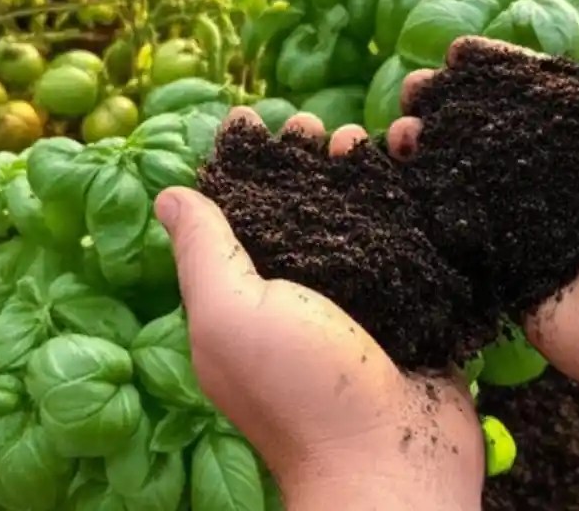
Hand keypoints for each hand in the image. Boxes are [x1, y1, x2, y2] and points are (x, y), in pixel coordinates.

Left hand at [156, 112, 483, 510]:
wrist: (393, 460)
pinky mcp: (412, 308)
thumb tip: (166, 192)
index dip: (243, 162)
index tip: (256, 117)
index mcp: (245, 296)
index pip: (237, 212)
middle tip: (318, 125)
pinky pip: (408, 244)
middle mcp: (298, 296)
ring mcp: (359, 303)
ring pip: (356, 218)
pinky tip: (411, 170)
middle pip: (298, 207)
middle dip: (304, 158)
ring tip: (366, 138)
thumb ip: (202, 251)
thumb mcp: (231, 314)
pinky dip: (408, 205)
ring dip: (358, 172)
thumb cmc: (301, 390)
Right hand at [389, 24, 578, 405]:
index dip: (496, 73)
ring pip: (469, 187)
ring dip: (426, 158)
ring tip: (394, 135)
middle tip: (411, 93)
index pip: (540, 96)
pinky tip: (392, 187)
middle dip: (448, 110)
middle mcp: (569, 186)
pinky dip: (425, 216)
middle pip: (494, 139)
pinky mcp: (514, 283)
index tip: (454, 55)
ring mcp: (538, 236)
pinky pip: (461, 245)